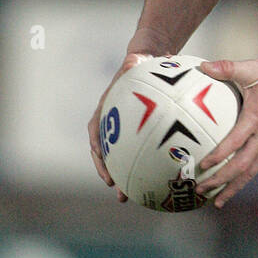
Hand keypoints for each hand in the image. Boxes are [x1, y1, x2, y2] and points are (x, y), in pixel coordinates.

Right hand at [87, 51, 152, 200]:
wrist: (147, 62)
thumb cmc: (142, 62)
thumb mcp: (138, 59)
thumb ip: (134, 61)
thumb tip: (133, 60)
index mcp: (107, 109)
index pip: (96, 130)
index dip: (97, 147)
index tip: (101, 161)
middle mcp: (112, 124)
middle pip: (106, 153)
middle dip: (109, 173)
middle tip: (117, 190)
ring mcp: (124, 132)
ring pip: (121, 159)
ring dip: (124, 178)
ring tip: (130, 198)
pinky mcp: (138, 136)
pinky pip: (141, 154)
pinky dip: (147, 168)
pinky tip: (160, 182)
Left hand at [195, 55, 257, 206]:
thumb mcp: (253, 68)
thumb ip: (227, 67)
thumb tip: (203, 65)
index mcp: (257, 117)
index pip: (235, 142)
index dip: (218, 156)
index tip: (203, 166)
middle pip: (242, 166)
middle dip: (221, 181)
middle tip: (202, 190)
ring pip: (252, 170)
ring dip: (234, 187)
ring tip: (218, 200)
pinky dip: (246, 176)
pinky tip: (236, 183)